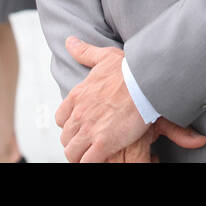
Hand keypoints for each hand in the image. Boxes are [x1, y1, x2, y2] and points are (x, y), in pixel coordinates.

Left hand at [55, 37, 205, 162]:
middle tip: (89, 144)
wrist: (144, 81)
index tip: (81, 127)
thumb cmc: (129, 68)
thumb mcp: (104, 56)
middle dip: (75, 143)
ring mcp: (89, 129)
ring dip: (80, 156)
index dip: (70, 125)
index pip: (61, 118)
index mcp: (78, 95)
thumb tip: (69, 41)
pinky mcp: (103, 143)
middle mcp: (79, 113)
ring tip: (93, 155)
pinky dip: (90, 164)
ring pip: (72, 153)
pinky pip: (87, 162)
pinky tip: (101, 160)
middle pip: (65, 138)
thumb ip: (84, 52)